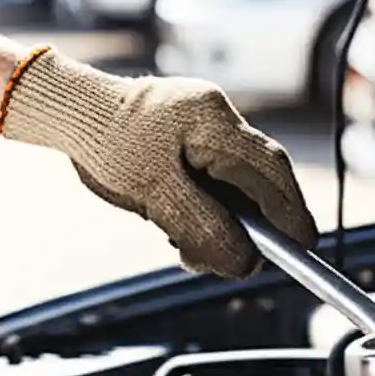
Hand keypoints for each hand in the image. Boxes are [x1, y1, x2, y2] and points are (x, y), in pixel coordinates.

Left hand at [0, 48, 316, 277]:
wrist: (69, 113)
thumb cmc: (105, 144)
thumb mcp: (153, 193)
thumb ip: (202, 226)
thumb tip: (244, 260)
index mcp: (212, 121)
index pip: (271, 170)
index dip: (292, 212)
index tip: (304, 247)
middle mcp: (216, 120)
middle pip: (258, 179)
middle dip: (254, 225)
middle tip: (239, 262)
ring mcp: (203, 129)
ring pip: (234, 185)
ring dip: (222, 222)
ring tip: (188, 248)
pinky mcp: (187, 141)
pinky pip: (212, 181)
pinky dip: (204, 210)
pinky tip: (179, 228)